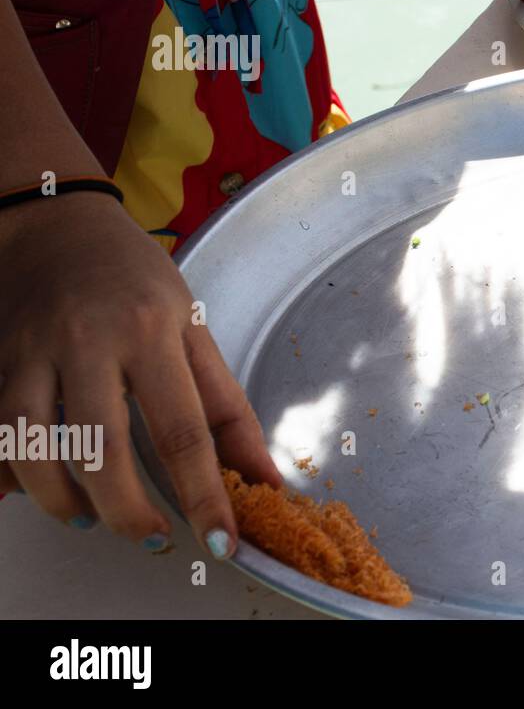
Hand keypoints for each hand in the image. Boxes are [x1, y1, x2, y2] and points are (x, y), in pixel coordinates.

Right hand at [0, 191, 281, 554]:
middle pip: (102, 450)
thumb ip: (225, 405)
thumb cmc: (134, 277)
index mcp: (153, 331)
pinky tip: (36, 487)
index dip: (204, 495)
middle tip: (149, 535)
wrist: (56, 223)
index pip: (185, 431)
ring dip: (61, 499)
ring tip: (90, 515)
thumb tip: (260, 474)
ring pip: (32, 448)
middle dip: (127, 512)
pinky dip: (10, 473)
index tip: (221, 540)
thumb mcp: (193, 325)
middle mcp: (89, 341)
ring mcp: (31, 351)